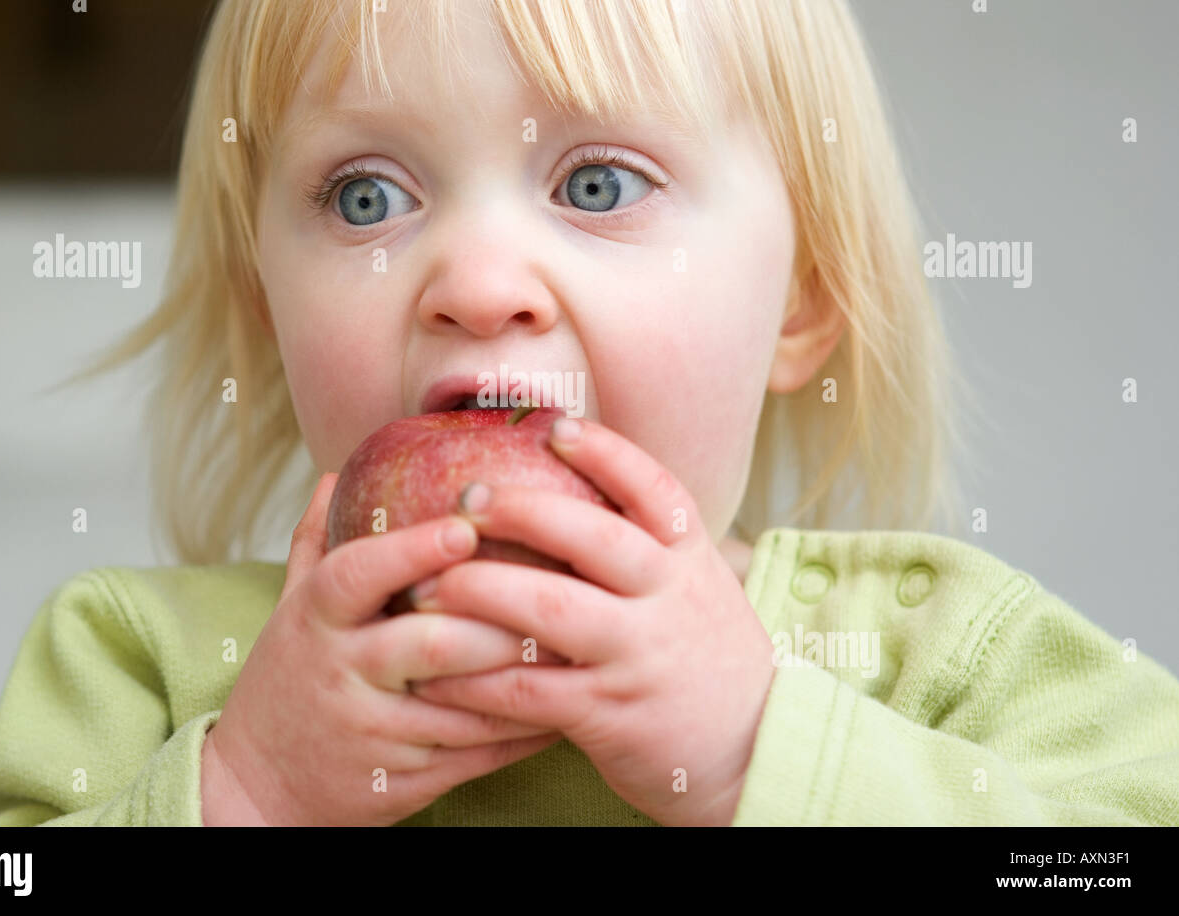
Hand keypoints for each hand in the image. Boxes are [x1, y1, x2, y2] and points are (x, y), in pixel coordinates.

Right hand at [201, 472, 563, 825]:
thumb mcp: (291, 609)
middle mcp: (343, 673)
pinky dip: (525, 732)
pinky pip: (476, 755)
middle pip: (426, 644)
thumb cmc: (288, 682)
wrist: (259, 786)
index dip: (409, 551)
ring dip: (525, 679)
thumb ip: (317, 541)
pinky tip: (565, 704)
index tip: (465, 525)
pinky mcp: (404, 780)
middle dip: (494, 623)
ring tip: (579, 645)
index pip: (355, 575)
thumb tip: (339, 472)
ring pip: (464, 707)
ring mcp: (375, 731)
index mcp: (316, 619)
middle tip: (554, 593)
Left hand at [407, 416, 777, 825]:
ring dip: (478, 592)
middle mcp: (669, 598)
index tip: (554, 427)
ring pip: (549, 609)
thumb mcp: (698, 589)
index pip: (653, 489)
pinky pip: (530, 689)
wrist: (754, 752)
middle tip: (464, 501)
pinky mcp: (610, 714)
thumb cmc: (706, 660)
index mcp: (690, 559)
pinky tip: (433, 672)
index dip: (604, 453)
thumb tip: (566, 494)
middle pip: (591, 538)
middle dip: (520, 511)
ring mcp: (639, 656)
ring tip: (424, 587)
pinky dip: (475, 680)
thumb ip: (647, 549)